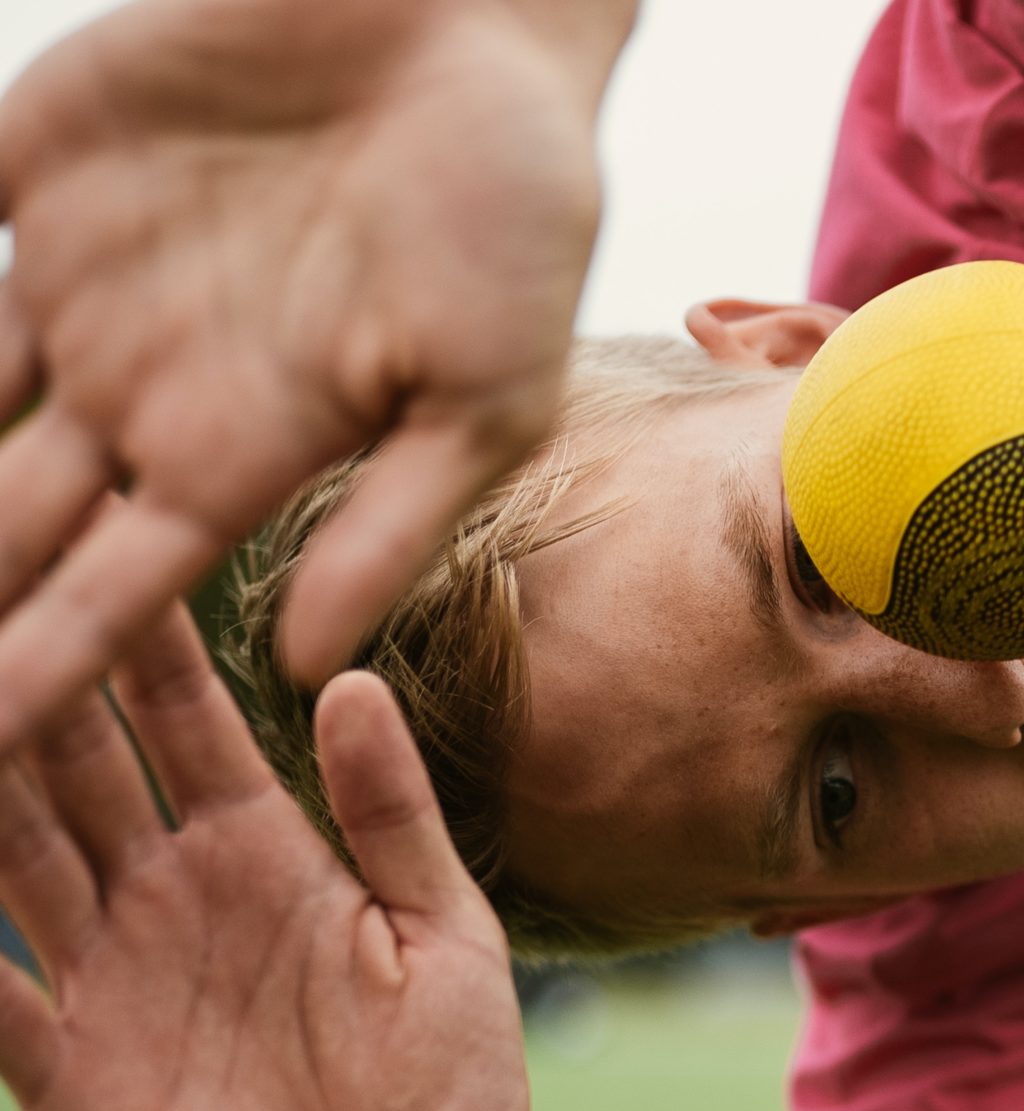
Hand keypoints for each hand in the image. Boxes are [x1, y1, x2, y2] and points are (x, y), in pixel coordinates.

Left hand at [0, 0, 633, 747]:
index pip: (109, 592)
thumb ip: (390, 528)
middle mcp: (147, 379)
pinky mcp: (34, 156)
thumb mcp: (489, 399)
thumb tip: (299, 669)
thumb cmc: (518, 212)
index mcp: (245, 449)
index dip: (31, 675)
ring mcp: (80, 271)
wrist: (474, 12)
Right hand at [0, 603, 527, 1110]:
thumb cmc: (453, 1089)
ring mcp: (107, 974)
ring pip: (8, 847)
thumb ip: (392, 816)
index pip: (177, 717)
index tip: (100, 532)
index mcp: (259, 849)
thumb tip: (353, 678)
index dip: (135, 632)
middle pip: (70, 760)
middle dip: (24, 673)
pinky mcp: (67, 1070)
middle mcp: (166, 893)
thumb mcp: (446, 937)